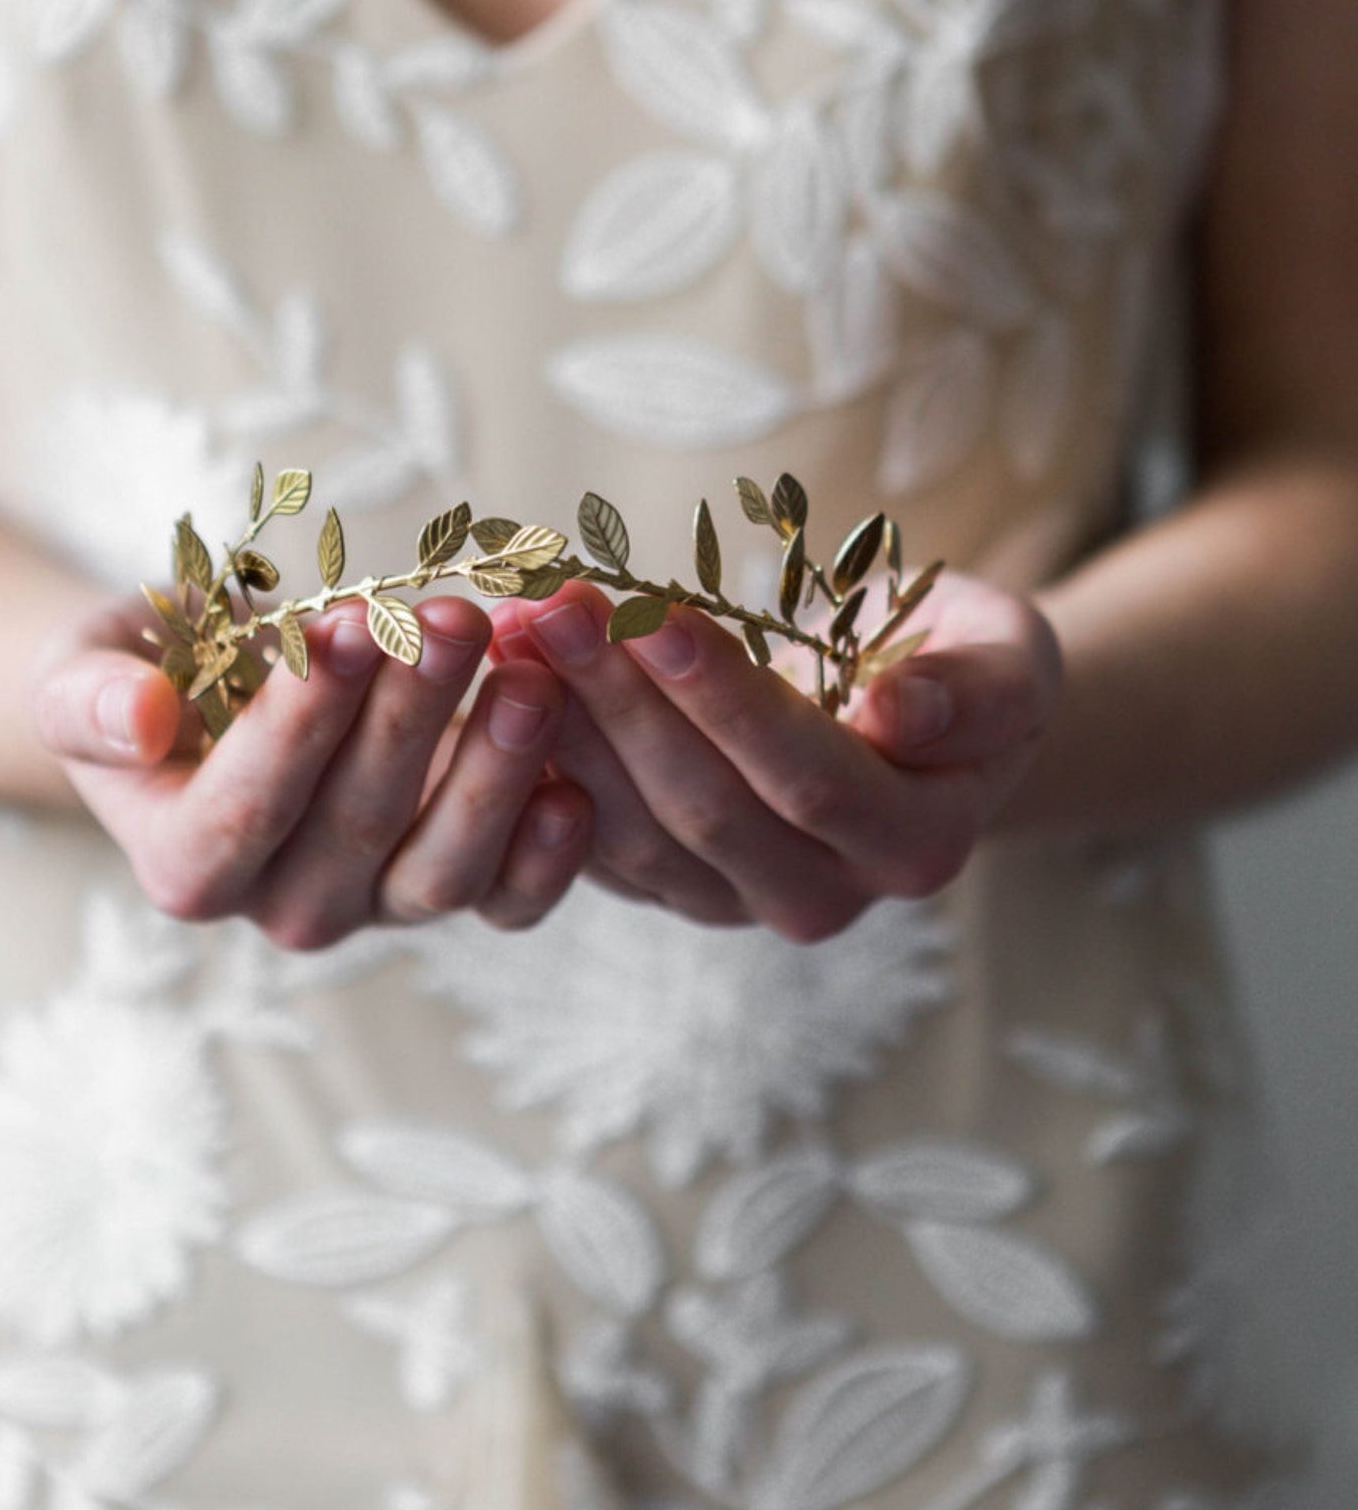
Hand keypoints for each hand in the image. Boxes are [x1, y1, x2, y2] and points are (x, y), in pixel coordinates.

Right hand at [29, 592, 592, 941]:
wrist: (214, 690)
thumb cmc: (145, 671)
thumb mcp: (80, 669)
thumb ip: (88, 699)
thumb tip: (136, 717)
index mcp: (186, 867)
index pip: (245, 812)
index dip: (298, 727)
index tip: (342, 634)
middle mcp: (286, 905)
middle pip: (357, 827)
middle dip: (409, 718)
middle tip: (447, 621)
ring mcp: (379, 904)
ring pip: (444, 868)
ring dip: (493, 771)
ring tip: (527, 676)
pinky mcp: (454, 885)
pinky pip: (511, 898)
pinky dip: (551, 851)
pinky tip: (577, 779)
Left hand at [487, 570, 1061, 940]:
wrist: (916, 720)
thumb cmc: (965, 664)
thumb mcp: (1006, 655)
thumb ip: (973, 690)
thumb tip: (896, 715)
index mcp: (915, 846)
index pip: (804, 778)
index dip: (724, 697)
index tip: (652, 612)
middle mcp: (824, 898)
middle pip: (701, 807)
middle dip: (618, 700)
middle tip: (551, 605)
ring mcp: (734, 904)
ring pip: (630, 829)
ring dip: (562, 724)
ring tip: (516, 624)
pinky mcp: (665, 886)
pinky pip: (587, 837)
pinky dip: (540, 755)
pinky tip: (504, 674)